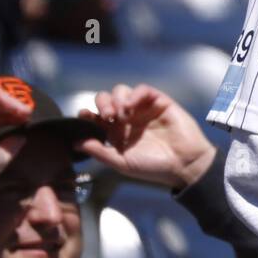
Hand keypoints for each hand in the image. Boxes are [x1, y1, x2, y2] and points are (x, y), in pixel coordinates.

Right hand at [0, 80, 33, 174]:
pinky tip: (14, 107)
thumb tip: (22, 138)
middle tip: (28, 113)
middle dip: (12, 107)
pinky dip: (1, 94)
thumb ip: (11, 145)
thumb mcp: (1, 155)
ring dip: (9, 100)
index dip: (11, 115)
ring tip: (25, 111)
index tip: (26, 119)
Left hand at [75, 84, 215, 190]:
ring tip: (120, 113)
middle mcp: (127, 118)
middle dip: (102, 104)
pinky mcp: (158, 101)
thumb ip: (99, 152)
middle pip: (106, 99)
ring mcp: (142, 109)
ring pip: (121, 91)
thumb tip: (75, 143)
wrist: (183, 165)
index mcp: (116, 133)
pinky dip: (134, 94)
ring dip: (116, 99)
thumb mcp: (121, 163)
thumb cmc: (153, 167)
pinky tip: (131, 106)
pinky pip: (142, 89)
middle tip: (106, 116)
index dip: (88, 114)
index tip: (84, 116)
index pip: (96, 117)